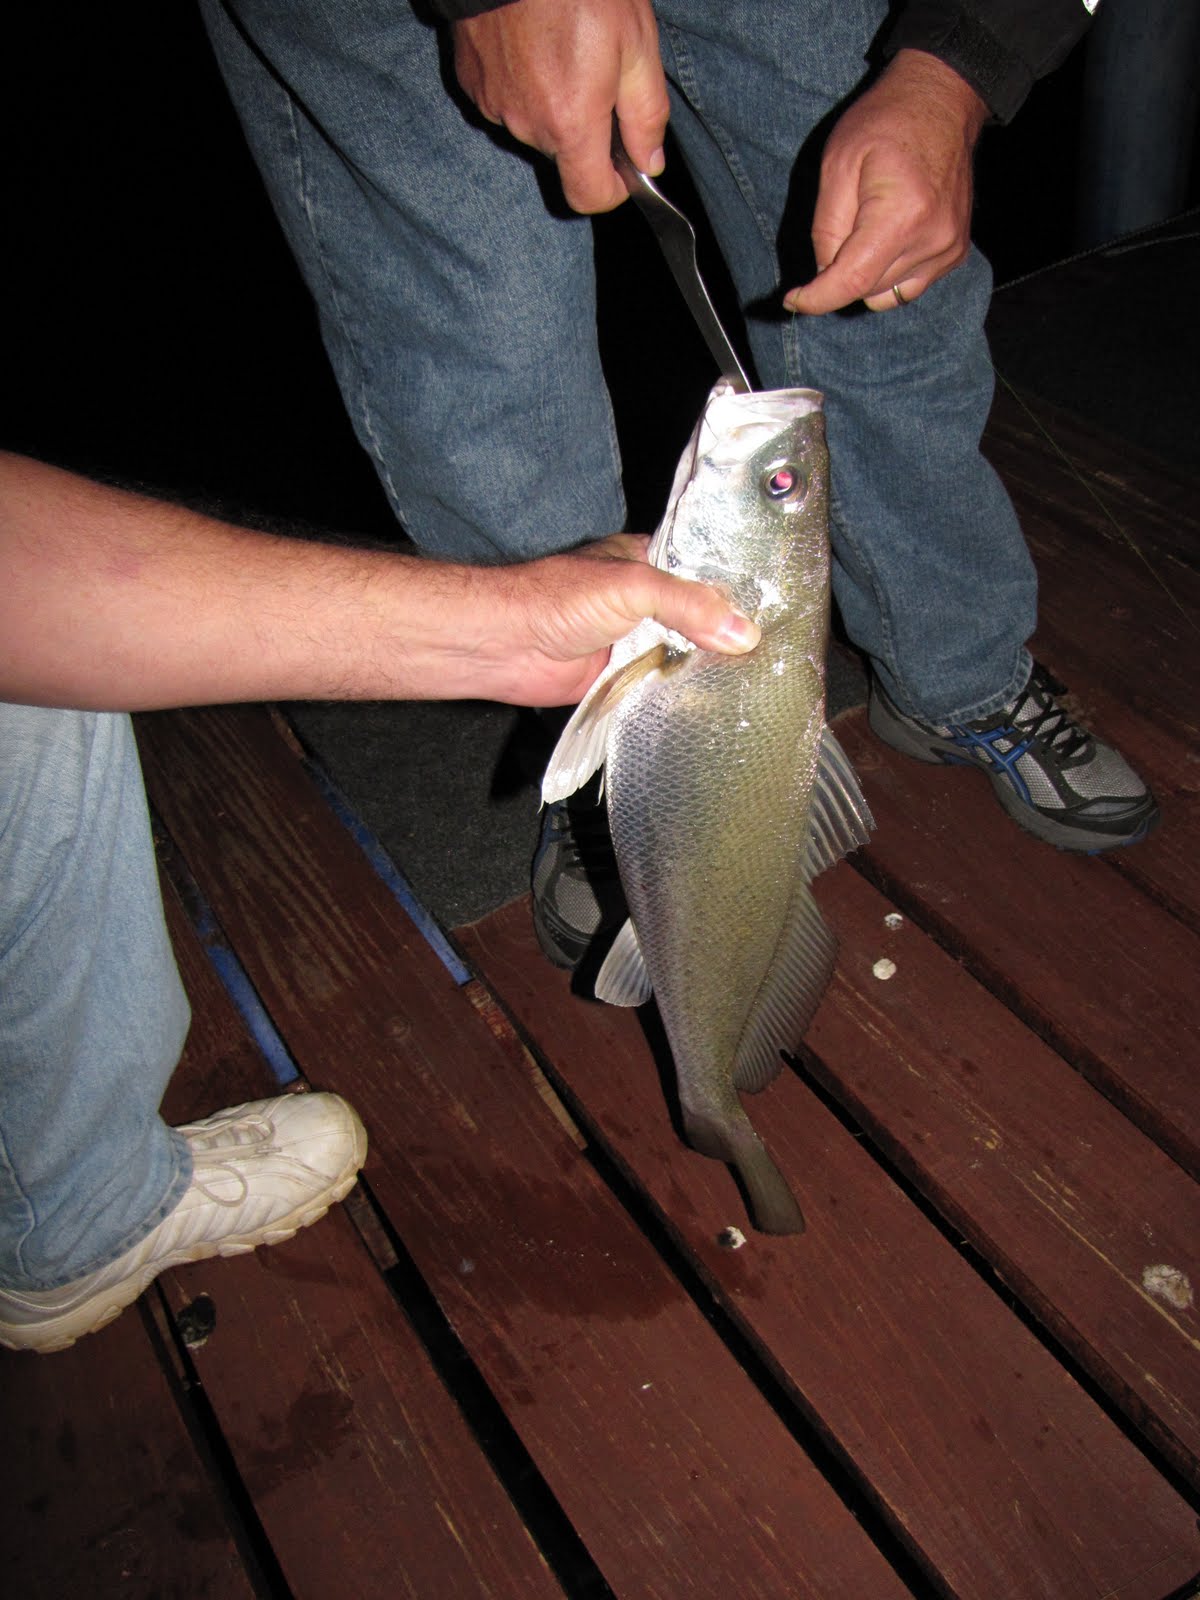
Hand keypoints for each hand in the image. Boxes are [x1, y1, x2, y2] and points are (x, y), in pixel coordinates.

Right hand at [453, 0, 668, 212]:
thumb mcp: (636, 45)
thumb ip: (646, 116)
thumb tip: (649, 162)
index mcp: (572, 125)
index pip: (589, 196)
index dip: (612, 189)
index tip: (624, 166)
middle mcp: (528, 126)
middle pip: (565, 155)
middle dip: (586, 130)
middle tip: (599, 74)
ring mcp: (495, 106)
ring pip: (536, 126)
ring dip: (554, 103)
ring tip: (562, 49)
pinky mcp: (474, 84)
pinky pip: (507, 101)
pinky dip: (524, 84)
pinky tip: (532, 44)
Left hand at [468, 534, 760, 705]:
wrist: (504, 646)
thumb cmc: (558, 600)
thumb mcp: (633, 587)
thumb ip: (689, 607)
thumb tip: (746, 633)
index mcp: (647, 560)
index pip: (704, 571)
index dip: (737, 588)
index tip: (781, 607)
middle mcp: (644, 600)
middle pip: (699, 616)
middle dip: (729, 632)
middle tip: (780, 651)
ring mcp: (634, 639)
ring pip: (684, 653)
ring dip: (709, 666)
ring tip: (763, 677)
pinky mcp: (623, 677)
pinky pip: (663, 685)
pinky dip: (685, 693)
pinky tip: (719, 701)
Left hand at [782, 50, 986, 315]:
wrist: (942, 100)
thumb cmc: (886, 122)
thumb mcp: (837, 166)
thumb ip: (826, 229)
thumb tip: (824, 275)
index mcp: (901, 218)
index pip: (853, 283)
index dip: (818, 299)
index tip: (793, 300)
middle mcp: (932, 240)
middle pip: (866, 290)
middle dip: (842, 272)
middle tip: (844, 224)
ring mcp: (948, 249)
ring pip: (887, 295)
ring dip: (867, 274)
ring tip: (869, 226)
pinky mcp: (955, 252)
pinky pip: (909, 285)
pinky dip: (890, 272)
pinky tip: (890, 235)